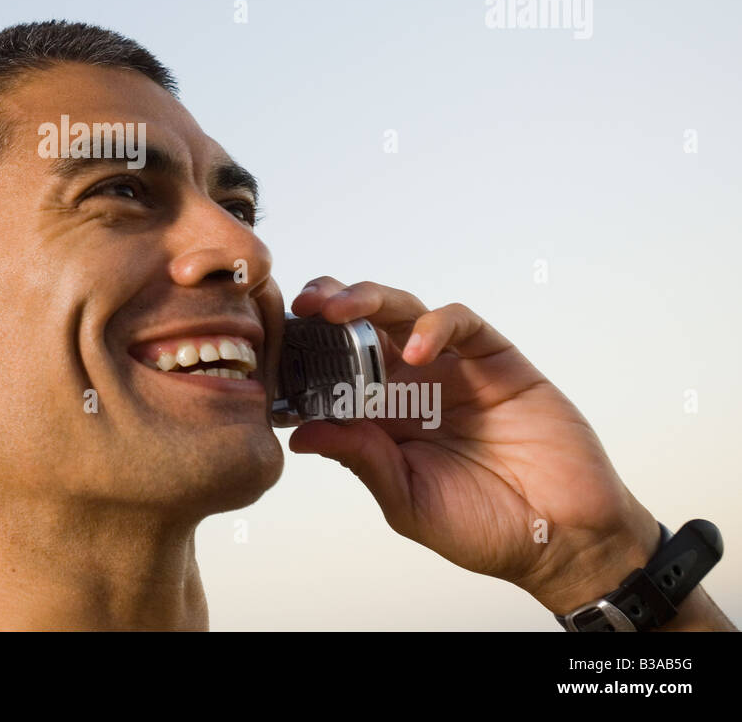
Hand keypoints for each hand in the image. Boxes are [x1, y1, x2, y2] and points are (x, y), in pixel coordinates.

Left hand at [286, 277, 664, 615]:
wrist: (564, 540)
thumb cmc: (484, 528)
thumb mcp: (408, 500)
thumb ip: (362, 460)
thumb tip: (302, 433)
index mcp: (380, 415)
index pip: (332, 366)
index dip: (304, 350)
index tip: (275, 346)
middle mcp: (410, 384)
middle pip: (360, 325)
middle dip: (327, 305)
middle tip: (302, 305)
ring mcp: (452, 367)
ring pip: (402, 310)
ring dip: (367, 299)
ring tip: (338, 309)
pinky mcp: (496, 359)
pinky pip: (460, 323)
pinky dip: (434, 325)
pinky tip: (415, 350)